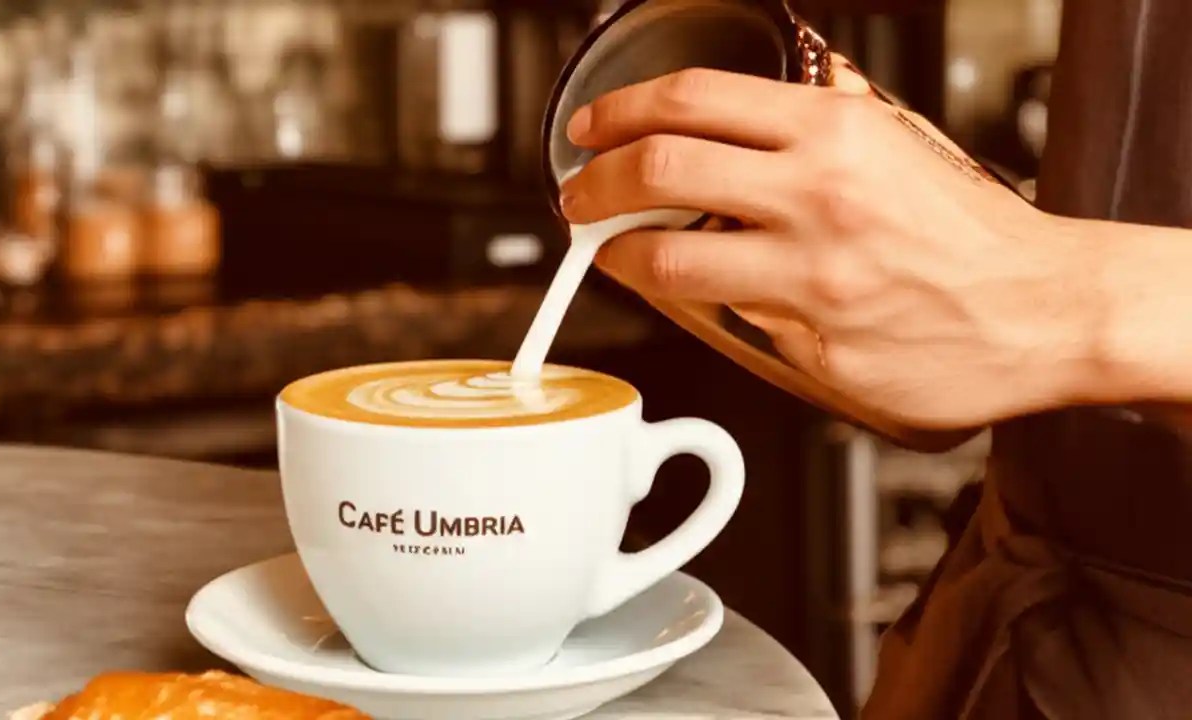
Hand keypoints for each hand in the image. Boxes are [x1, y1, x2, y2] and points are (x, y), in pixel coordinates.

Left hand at [559, 67, 1102, 428]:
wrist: (1044, 310)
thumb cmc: (969, 232)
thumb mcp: (895, 143)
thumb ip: (810, 129)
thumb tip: (728, 124)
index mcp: (835, 131)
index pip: (692, 98)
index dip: (619, 112)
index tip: (590, 130)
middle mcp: (818, 195)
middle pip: (657, 169)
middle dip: (593, 186)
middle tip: (578, 200)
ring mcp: (812, 276)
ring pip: (669, 258)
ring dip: (621, 257)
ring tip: (614, 255)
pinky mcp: (814, 343)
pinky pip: (727, 322)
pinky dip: (702, 307)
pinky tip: (704, 298)